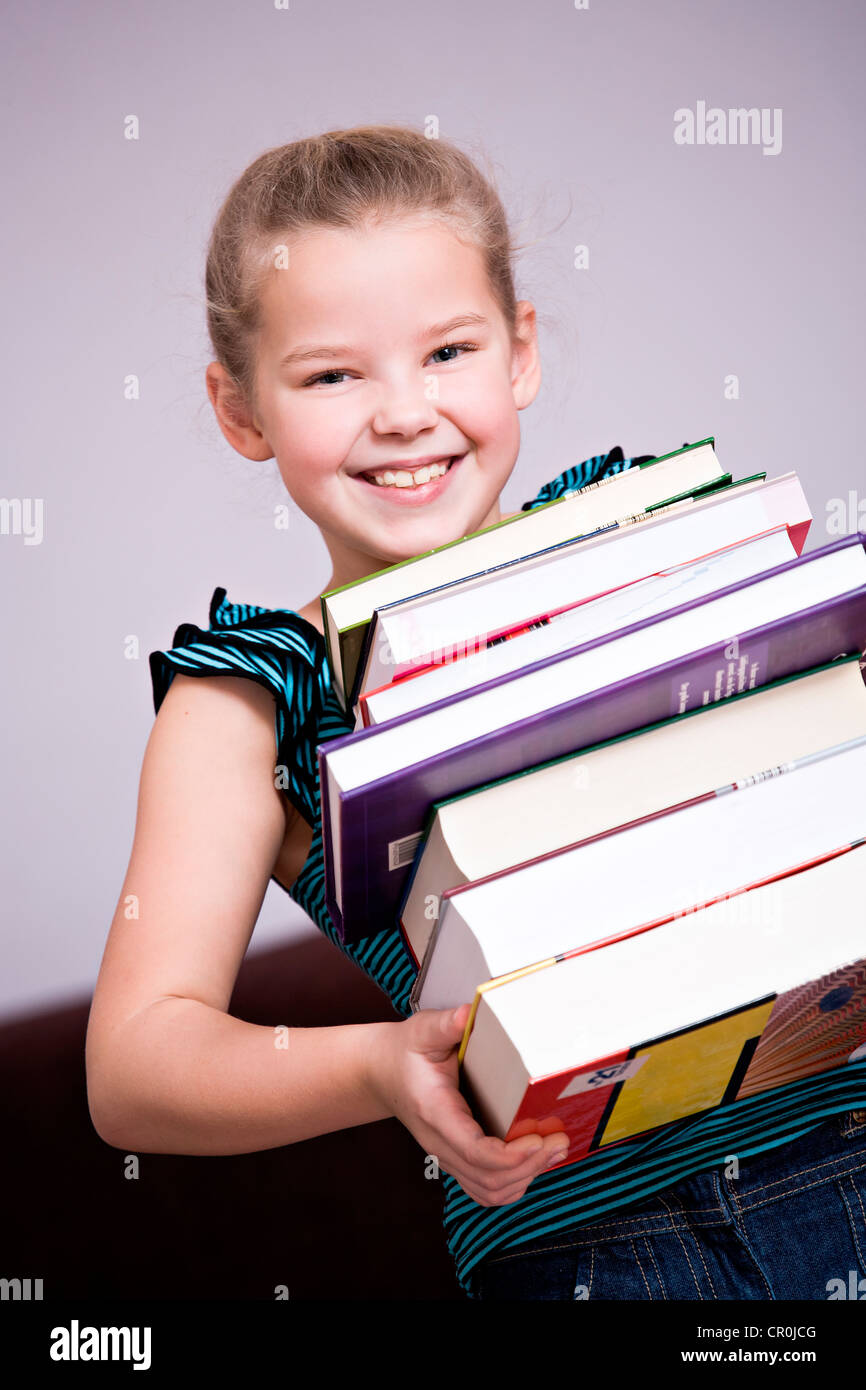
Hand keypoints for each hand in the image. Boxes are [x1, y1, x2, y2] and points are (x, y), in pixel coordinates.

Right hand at [365, 1003, 569, 1205]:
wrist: (383, 1074)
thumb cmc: (406, 1052)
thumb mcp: (422, 1031)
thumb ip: (445, 1024)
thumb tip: (468, 1013)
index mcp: (436, 1113)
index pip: (474, 1151)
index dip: (510, 1155)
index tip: (539, 1139)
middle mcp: (441, 1144)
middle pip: (489, 1179)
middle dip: (530, 1165)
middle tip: (560, 1139)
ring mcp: (448, 1158)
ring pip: (490, 1191)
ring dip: (527, 1177)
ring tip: (554, 1150)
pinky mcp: (457, 1161)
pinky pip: (487, 1189)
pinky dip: (515, 1182)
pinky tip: (536, 1161)